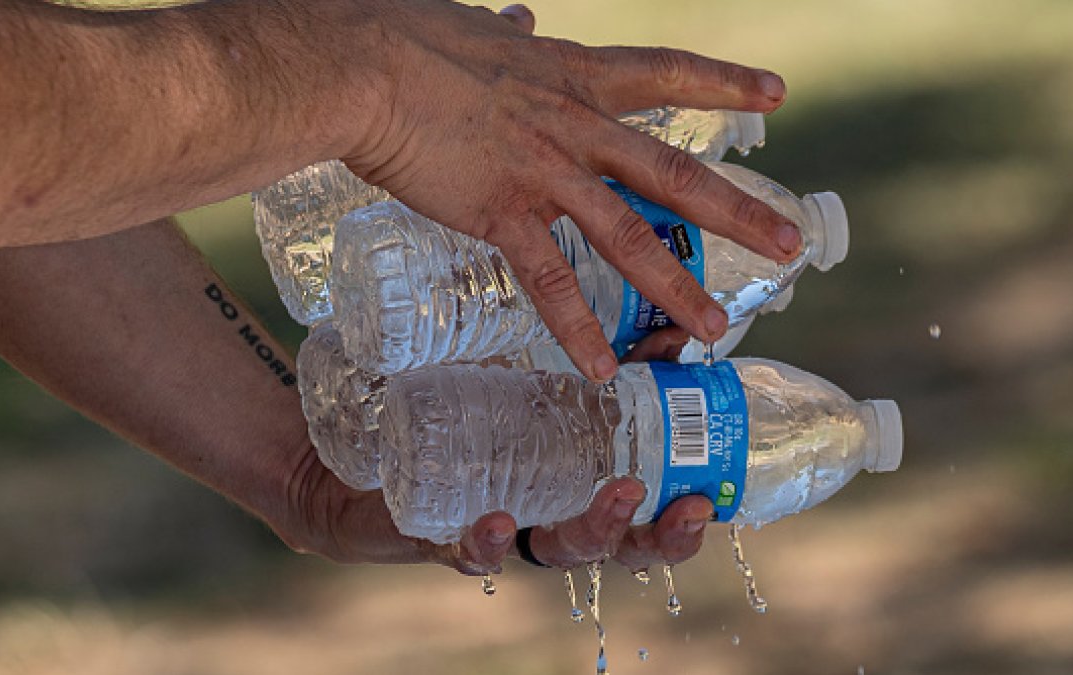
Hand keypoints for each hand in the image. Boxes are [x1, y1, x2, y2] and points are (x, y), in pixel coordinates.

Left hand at [270, 326, 708, 574]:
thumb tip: (674, 330)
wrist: (360, 440)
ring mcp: (497, 526)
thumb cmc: (461, 410)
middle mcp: (544, 516)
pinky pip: (466, 549)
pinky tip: (496, 519)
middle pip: (613, 547)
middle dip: (654, 536)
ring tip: (615, 496)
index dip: (682, 520)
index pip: (641, 518)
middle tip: (688, 508)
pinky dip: (486, 540)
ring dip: (592, 530)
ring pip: (555, 550)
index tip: (713, 497)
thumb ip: (603, 362)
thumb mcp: (537, 380)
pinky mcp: (440, 532)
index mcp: (576, 486)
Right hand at [340, 0, 799, 381]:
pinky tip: (601, 369)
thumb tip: (522, 18)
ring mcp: (544, 172)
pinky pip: (549, 281)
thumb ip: (510, 33)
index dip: (724, 82)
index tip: (776, 95)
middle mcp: (575, 124)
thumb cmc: (408, 37)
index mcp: (573, 76)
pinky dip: (576, 329)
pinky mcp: (502, 212)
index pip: (665, 74)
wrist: (365, 68)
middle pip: (674, 173)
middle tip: (790, 245)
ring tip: (716, 329)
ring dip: (678, 287)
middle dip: (736, 212)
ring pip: (629, 236)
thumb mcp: (478, 28)